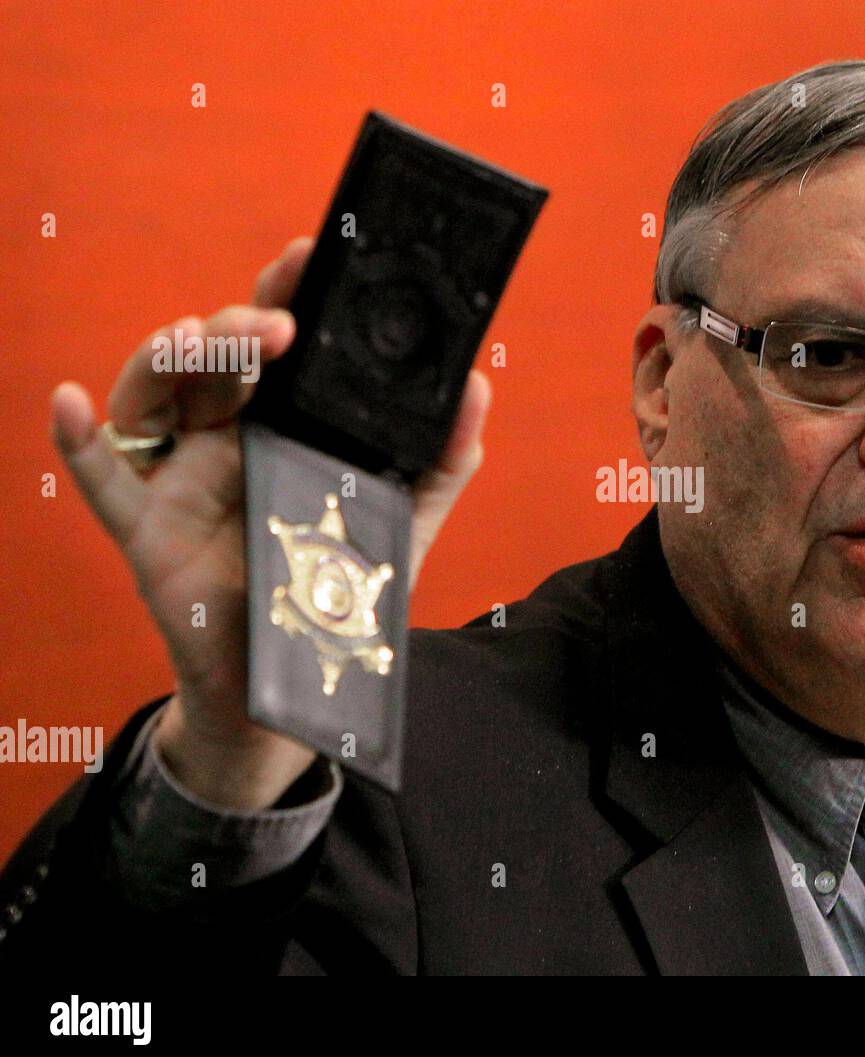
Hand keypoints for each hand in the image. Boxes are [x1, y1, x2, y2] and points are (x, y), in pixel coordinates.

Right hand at [50, 237, 491, 807]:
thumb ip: (441, 458)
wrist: (299, 674)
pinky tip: (69, 404)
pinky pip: (102, 483)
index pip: (276, 342)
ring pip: (152, 394)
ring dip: (170, 357)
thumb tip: (476, 385)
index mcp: (284, 422)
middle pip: (213, 355)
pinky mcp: (150, 530)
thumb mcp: (400, 518)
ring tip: (200, 341)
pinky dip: (76, 442)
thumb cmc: (340, 586)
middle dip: (238, 322)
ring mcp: (182, 477)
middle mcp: (227, 436)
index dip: (284, 292)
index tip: (312, 255)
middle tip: (282, 325)